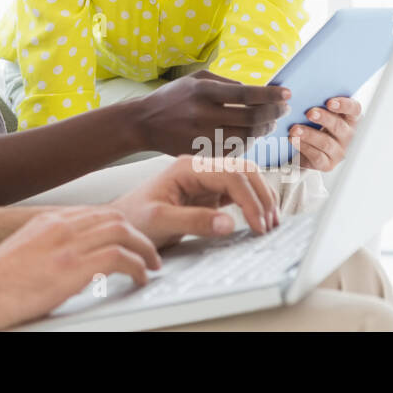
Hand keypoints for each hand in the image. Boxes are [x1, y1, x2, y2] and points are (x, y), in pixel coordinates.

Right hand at [0, 206, 160, 330]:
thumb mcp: (23, 251)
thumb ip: (46, 247)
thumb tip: (62, 261)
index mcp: (48, 222)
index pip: (94, 213)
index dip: (117, 225)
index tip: (128, 239)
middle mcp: (61, 226)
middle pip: (113, 216)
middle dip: (137, 233)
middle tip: (148, 252)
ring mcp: (68, 244)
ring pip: (122, 230)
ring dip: (144, 248)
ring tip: (151, 264)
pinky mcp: (73, 267)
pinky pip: (120, 257)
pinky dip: (137, 266)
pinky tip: (139, 277)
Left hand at [111, 156, 278, 250]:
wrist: (121, 223)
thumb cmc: (134, 219)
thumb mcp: (160, 221)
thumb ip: (194, 221)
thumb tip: (229, 223)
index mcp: (188, 167)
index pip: (231, 174)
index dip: (250, 199)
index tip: (259, 224)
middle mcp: (200, 169)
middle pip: (245, 171)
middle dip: (262, 196)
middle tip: (270, 225)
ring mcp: (206, 180)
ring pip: (246, 179)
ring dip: (262, 198)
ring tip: (270, 223)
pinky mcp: (209, 194)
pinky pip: (239, 192)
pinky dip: (254, 203)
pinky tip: (260, 219)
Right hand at [129, 72, 290, 157]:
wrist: (144, 122)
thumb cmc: (173, 97)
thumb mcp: (196, 79)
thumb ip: (226, 82)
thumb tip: (256, 91)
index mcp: (203, 91)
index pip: (246, 94)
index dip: (270, 95)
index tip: (287, 94)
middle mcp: (203, 114)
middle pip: (251, 117)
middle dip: (273, 113)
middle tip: (282, 109)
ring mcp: (202, 135)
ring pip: (246, 136)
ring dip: (264, 129)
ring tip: (269, 122)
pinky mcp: (202, 152)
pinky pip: (234, 150)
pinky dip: (248, 142)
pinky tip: (251, 134)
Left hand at [289, 96, 361, 170]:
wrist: (306, 147)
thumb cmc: (314, 123)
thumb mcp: (318, 110)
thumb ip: (316, 100)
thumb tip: (302, 91)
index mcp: (349, 118)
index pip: (354, 109)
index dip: (344, 105)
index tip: (330, 102)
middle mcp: (347, 135)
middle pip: (339, 126)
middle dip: (324, 119)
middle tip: (309, 113)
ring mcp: (339, 151)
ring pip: (327, 143)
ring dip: (309, 135)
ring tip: (294, 129)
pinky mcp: (327, 164)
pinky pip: (317, 156)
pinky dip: (303, 147)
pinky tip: (293, 140)